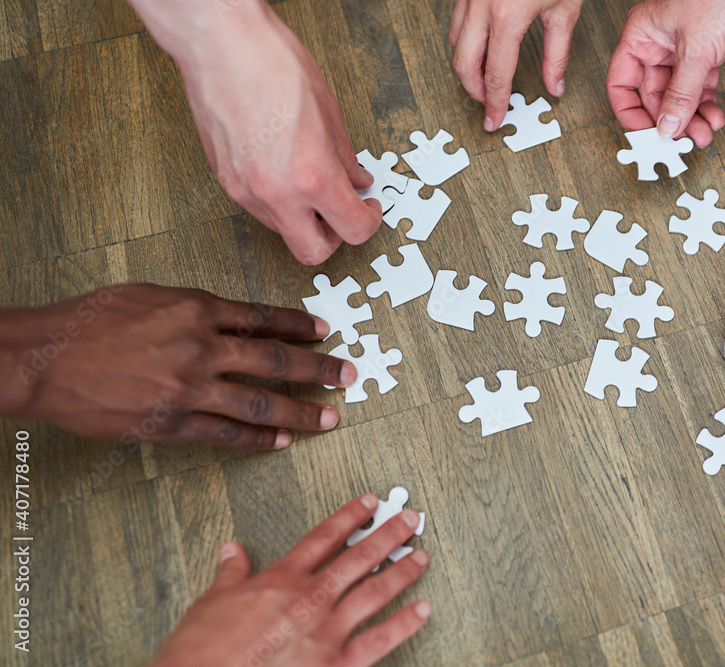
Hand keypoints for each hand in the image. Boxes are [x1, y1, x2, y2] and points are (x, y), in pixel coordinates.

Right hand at [3, 284, 357, 448]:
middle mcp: (201, 346)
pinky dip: (257, 442)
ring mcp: (189, 388)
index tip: (326, 333)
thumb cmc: (91, 319)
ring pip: (260, 404)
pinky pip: (226, 436)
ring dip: (301, 413)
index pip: (264, 318)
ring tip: (329, 419)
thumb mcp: (150, 295)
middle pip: (275, 361)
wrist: (45, 357)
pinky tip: (281, 444)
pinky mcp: (171, 423)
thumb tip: (235, 318)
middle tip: (348, 376)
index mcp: (197, 308)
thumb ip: (196, 307)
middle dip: (319, 370)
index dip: (300, 326)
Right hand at [130, 0, 381, 264]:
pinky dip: (279, 203)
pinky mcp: (226, 183)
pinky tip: (285, 174)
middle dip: (334, 238)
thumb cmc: (272, 65)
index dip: (369, 221)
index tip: (369, 208)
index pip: (353, 229)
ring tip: (311, 184)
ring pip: (284, 232)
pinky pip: (261, 211)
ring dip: (304, 219)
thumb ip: (346, 158)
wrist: (220, 44)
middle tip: (342, 212)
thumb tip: (357, 181)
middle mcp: (277, 193)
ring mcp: (247, 192)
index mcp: (312, 176)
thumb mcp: (330, 113)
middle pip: (313, 253)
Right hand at [151, 495, 429, 665]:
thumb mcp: (211, 602)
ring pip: (375, 592)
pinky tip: (422, 609)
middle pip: (359, 557)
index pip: (324, 537)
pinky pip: (380, 639)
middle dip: (388, 535)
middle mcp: (310, 598)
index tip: (369, 502)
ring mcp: (327, 630)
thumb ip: (231, 574)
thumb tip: (233, 550)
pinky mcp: (337, 663)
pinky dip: (404, 623)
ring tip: (421, 558)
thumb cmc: (202, 652)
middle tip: (409, 519)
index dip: (350, 516)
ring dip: (401, 572)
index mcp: (281, 579)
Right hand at [449, 0, 582, 131]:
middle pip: (465, 64)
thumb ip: (558, 52)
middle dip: (474, 89)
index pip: (496, 75)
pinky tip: (481, 45)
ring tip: (486, 75)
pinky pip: (457, 20)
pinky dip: (465, 39)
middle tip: (488, 101)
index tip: (494, 120)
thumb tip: (554, 84)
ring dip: (467, 63)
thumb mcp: (564, 9)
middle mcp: (481, 5)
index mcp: (507, 15)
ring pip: (455, 41)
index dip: (495, 103)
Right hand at [607, 0, 724, 146]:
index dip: (630, 113)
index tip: (646, 135)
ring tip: (703, 134)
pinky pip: (699, 89)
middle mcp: (658, 45)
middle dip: (670, 120)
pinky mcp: (707, 54)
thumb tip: (667, 125)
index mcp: (642, 36)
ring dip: (691, 118)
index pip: (622, 84)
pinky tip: (714, 117)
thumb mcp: (697, 49)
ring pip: (678, 96)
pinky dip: (707, 106)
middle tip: (682, 141)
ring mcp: (683, 51)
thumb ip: (681, 92)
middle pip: (652, 96)